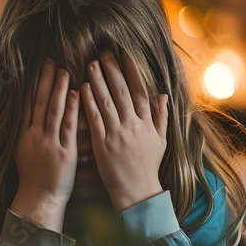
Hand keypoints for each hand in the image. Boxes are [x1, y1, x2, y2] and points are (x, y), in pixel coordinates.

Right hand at [12, 58, 79, 233]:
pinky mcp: (63, 153)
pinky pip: (67, 128)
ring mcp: (48, 144)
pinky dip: (71, 110)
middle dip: (44, 80)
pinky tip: (76, 94)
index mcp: (24, 135)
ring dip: (58, 90)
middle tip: (50, 60)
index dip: (32, 84)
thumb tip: (29, 113)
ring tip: (63, 70)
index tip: (36, 67)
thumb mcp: (24, 151)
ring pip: (52, 112)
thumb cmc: (35, 176)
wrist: (40, 199)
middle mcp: (34, 136)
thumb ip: (28, 131)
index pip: (27, 104)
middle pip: (38, 103)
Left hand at [80, 50, 168, 212]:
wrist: (137, 191)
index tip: (124, 55)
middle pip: (122, 92)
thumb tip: (162, 94)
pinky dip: (89, 103)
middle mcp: (133, 126)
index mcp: (147, 123)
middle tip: (103, 53)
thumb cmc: (147, 166)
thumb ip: (160, 117)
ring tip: (90, 64)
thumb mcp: (160, 140)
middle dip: (113, 70)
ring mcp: (117, 135)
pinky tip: (83, 88)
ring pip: (107, 102)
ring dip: (98, 81)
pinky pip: (95, 120)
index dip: (132, 71)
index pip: (140, 91)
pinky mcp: (102, 145)